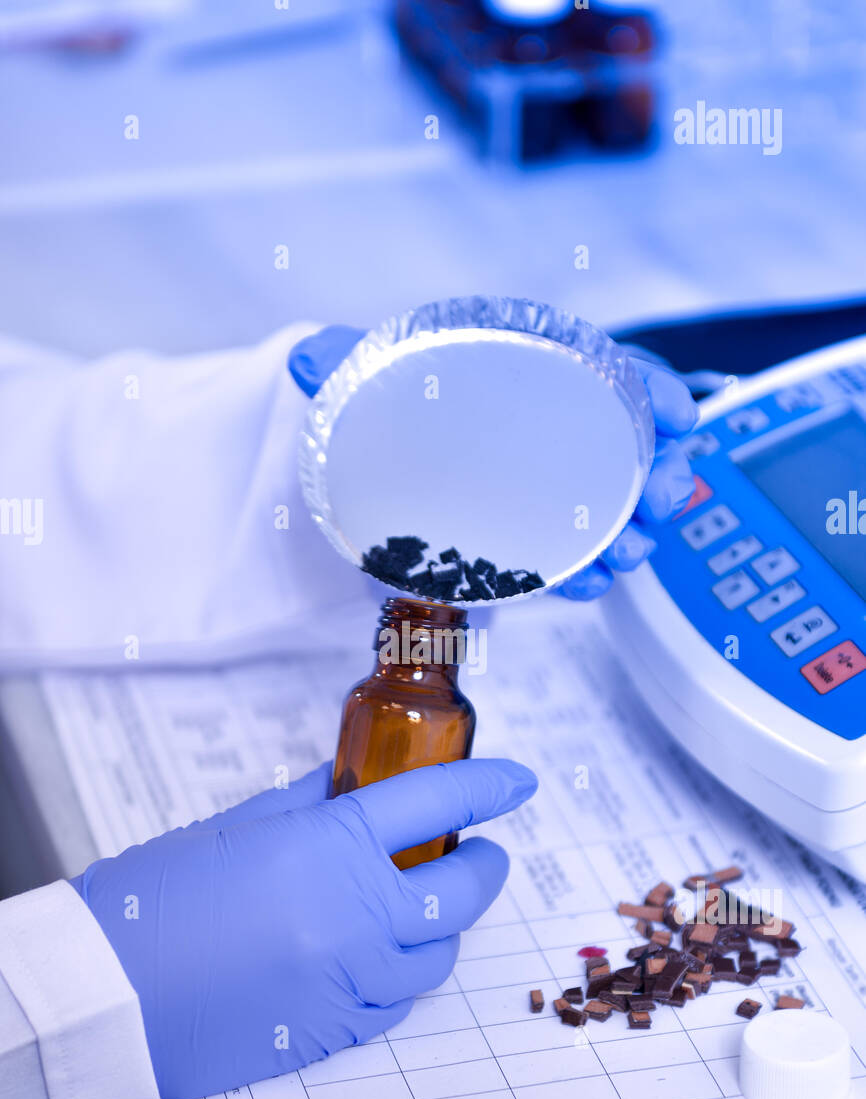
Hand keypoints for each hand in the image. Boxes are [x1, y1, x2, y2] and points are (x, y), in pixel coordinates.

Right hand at [70, 757, 536, 1098]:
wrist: (107, 1000)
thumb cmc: (153, 904)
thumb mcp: (232, 830)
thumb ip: (306, 803)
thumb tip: (351, 783)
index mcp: (328, 848)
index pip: (438, 802)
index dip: (490, 784)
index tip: (516, 780)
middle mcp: (356, 917)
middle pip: (464, 889)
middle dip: (485, 864)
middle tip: (480, 851)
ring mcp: (353, 982)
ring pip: (439, 956)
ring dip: (442, 926)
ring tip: (420, 907)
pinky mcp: (337, 1034)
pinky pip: (399, 1004)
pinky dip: (401, 976)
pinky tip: (377, 957)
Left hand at [289, 325, 698, 599]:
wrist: (352, 467)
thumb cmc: (371, 410)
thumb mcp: (356, 378)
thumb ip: (337, 363)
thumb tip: (308, 360)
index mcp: (523, 374)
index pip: (607, 371)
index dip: (651, 388)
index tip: (678, 412)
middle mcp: (545, 432)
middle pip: (628, 445)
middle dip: (659, 472)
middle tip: (662, 497)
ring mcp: (541, 490)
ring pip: (612, 506)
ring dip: (633, 529)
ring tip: (632, 550)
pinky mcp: (524, 541)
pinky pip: (572, 555)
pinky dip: (588, 571)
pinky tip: (593, 582)